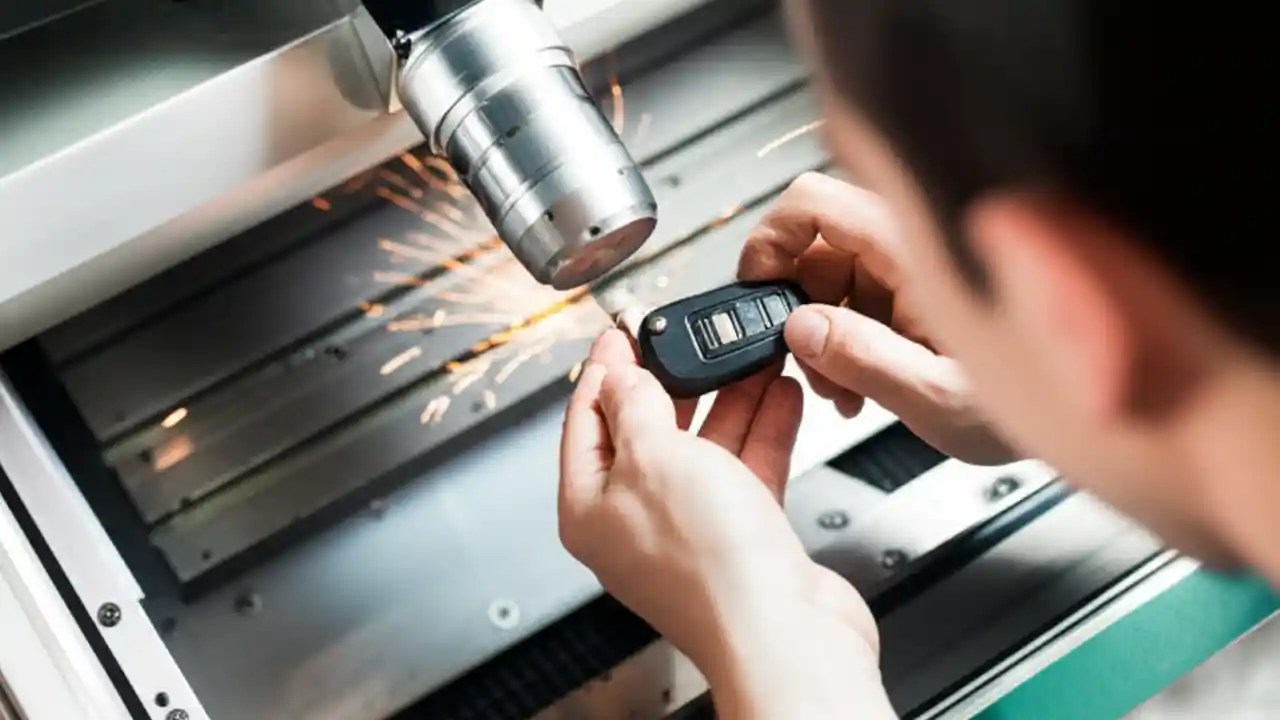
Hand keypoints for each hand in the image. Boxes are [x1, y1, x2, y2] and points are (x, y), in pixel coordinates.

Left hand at [559, 329, 889, 717]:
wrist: (783, 631)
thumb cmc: (709, 565)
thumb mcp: (654, 456)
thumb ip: (634, 406)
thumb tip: (619, 376)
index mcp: (590, 508)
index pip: (585, 421)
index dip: (604, 370)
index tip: (623, 332)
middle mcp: (636, 522)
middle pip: (647, 433)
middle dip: (675, 380)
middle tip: (689, 337)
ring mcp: (691, 530)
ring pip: (704, 448)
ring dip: (729, 399)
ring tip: (747, 354)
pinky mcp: (741, 536)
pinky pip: (744, 470)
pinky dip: (761, 432)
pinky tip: (778, 397)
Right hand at [740, 172, 1016, 464]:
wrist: (1091, 408)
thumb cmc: (1042, 398)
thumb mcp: (936, 394)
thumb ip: (863, 358)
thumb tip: (800, 328)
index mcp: (915, 251)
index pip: (813, 203)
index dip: (770, 240)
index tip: (759, 292)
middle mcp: (915, 244)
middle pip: (816, 242)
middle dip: (796, 304)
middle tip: (808, 362)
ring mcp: (919, 263)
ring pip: (835, 272)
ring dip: (822, 328)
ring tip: (843, 386)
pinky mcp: (923, 286)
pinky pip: (863, 293)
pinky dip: (849, 334)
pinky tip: (865, 378)